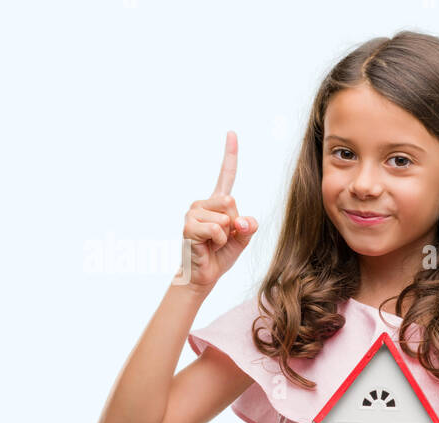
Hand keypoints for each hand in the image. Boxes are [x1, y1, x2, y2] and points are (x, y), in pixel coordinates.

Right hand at [173, 130, 258, 291]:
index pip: (226, 175)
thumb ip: (249, 226)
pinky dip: (219, 241)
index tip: (232, 132)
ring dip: (226, 234)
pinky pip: (217, 230)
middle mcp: (203, 203)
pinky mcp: (189, 226)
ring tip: (214, 242)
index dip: (230, 154)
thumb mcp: (243, 239)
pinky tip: (208, 245)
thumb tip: (241, 220)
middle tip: (225, 236)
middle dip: (235, 223)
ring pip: (225, 217)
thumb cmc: (221, 255)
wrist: (204, 275)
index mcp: (217, 203)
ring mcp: (193, 213)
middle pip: (231, 201)